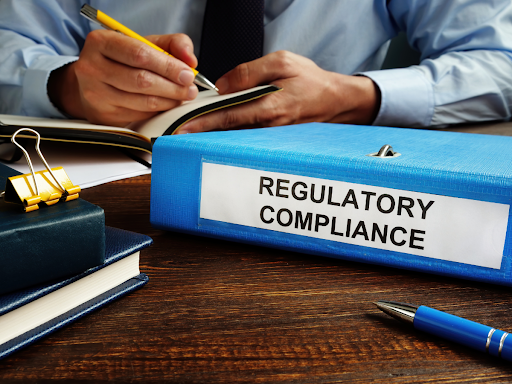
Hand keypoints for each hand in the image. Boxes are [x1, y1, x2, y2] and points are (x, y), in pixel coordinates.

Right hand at [48, 31, 198, 125]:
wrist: (93, 81)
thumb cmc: (123, 60)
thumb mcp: (145, 43)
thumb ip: (173, 44)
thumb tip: (190, 60)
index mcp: (101, 42)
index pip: (140, 54)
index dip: (168, 66)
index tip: (188, 74)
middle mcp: (92, 67)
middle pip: (142, 80)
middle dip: (173, 87)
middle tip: (190, 90)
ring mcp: (95, 94)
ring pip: (143, 101)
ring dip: (169, 101)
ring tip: (181, 97)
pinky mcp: (102, 114)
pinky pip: (139, 115)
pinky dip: (158, 111)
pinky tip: (164, 104)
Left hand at [175, 50, 379, 133]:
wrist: (335, 100)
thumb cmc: (312, 80)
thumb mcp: (283, 62)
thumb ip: (250, 72)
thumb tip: (223, 85)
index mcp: (270, 107)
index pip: (229, 117)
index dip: (204, 123)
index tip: (183, 127)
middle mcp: (268, 126)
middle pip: (227, 130)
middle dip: (201, 131)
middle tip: (176, 133)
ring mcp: (269, 134)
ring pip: (233, 134)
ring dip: (211, 132)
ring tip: (189, 131)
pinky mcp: (270, 134)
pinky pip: (244, 133)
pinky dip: (226, 131)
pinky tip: (213, 128)